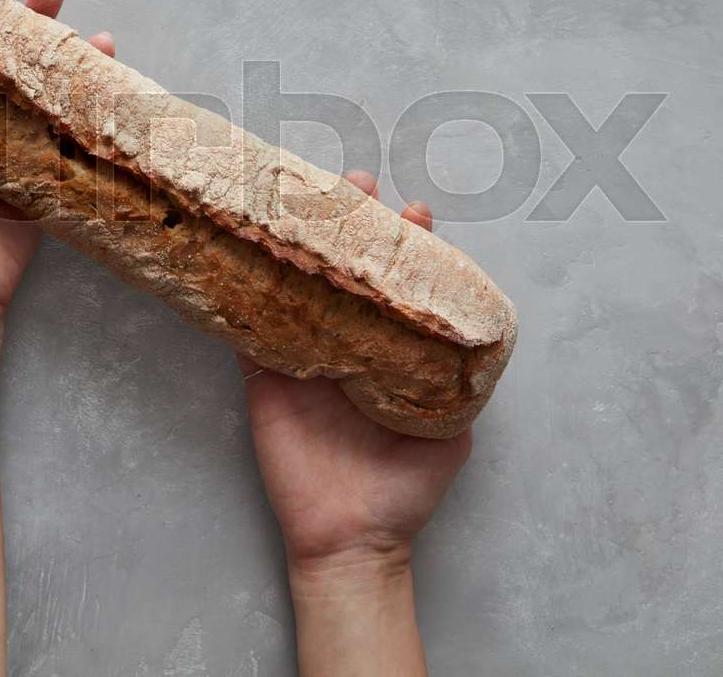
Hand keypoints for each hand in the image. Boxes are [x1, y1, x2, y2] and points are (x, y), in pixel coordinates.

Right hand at [242, 176, 471, 576]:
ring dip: (303, 241)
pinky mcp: (264, 376)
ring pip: (298, 284)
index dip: (406, 247)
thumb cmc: (404, 488)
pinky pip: (250, 326)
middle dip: (352, 224)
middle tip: (358, 186)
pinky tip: (252, 248)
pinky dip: (247, 288)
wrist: (354, 536)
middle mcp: (344, 342)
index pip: (397, 285)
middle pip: (344, 271)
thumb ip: (456, 383)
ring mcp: (302, 355)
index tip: (414, 215)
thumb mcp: (450, 430)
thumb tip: (475, 335)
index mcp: (387, 350)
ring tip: (313, 197)